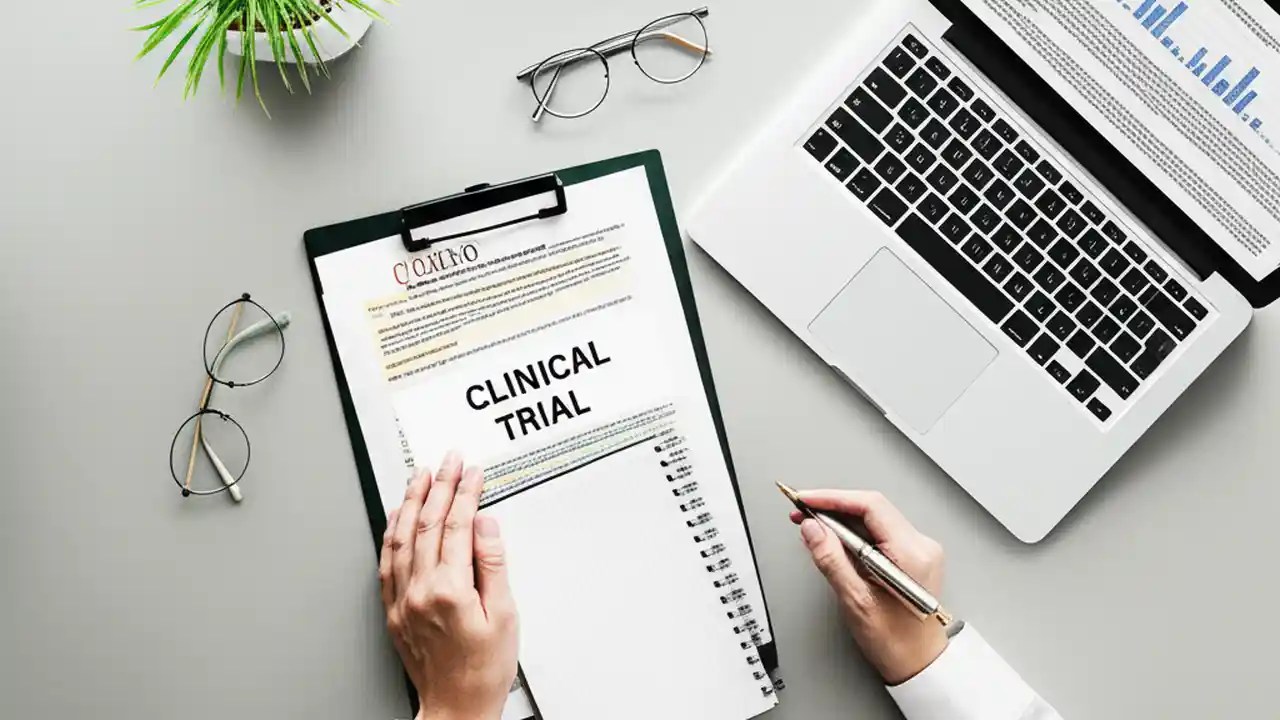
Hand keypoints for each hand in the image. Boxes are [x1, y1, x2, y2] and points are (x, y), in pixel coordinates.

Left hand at [380, 453, 518, 719]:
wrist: (456, 708)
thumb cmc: (484, 670)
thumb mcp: (505, 616)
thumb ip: (494, 565)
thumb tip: (485, 525)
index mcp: (450, 591)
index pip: (457, 526)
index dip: (465, 493)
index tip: (472, 472)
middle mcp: (420, 591)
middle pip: (427, 524)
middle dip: (439, 486)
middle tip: (449, 461)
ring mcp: (403, 600)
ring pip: (402, 537)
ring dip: (411, 501)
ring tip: (420, 476)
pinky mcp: (394, 610)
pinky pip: (387, 562)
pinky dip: (392, 532)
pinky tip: (397, 517)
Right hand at [790, 491, 946, 685]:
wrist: (920, 664)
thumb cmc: (896, 642)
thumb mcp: (856, 601)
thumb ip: (832, 560)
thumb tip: (812, 529)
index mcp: (912, 554)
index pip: (870, 506)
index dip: (833, 498)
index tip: (806, 499)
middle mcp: (921, 546)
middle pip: (871, 509)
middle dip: (832, 507)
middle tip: (801, 512)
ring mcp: (919, 549)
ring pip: (873, 519)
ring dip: (840, 519)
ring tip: (811, 525)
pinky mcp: (912, 555)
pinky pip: (879, 532)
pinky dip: (853, 532)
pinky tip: (833, 538)